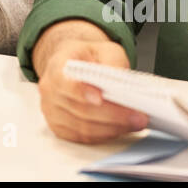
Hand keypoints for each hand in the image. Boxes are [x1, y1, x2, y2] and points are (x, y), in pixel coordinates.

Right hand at [35, 21, 148, 143]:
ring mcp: (53, 111)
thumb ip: (112, 61)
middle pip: (80, 109)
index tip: (101, 98)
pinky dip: (105, 135)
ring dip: (112, 128)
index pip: (65, 82)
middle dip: (112, 115)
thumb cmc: (87, 57)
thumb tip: (121, 80)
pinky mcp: (60, 127)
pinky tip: (120, 128)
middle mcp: (50, 90)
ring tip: (135, 122)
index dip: (82, 92)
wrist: (73, 64)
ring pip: (83, 128)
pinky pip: (83, 138)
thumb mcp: (104, 49)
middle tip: (137, 115)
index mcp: (56, 67)